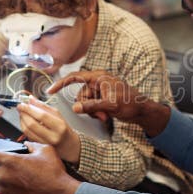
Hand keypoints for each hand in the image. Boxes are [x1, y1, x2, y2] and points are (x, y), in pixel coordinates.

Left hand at [0, 142, 79, 193]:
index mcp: (10, 162)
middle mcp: (4, 176)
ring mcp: (6, 190)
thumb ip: (32, 145)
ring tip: (12, 172)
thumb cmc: (53, 173)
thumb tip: (27, 145)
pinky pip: (3, 191)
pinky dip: (7, 186)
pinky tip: (19, 183)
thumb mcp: (45, 150)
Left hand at [17, 97, 80, 162]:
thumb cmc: (63, 128)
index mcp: (59, 126)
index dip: (29, 109)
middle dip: (23, 114)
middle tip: (20, 107)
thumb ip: (43, 106)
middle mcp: (52, 136)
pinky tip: (25, 121)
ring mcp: (45, 143)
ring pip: (27, 131)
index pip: (41, 116)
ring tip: (22, 113)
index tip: (22, 103)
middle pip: (32, 124)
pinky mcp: (39, 146)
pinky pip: (27, 135)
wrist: (68, 144)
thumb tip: (31, 99)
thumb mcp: (57, 115)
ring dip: (22, 120)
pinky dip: (24, 126)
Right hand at [47, 70, 170, 135]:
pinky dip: (96, 112)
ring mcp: (100, 91)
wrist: (142, 111)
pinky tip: (106, 117)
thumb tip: (75, 108)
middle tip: (100, 115)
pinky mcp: (102, 99)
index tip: (50, 91)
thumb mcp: (110, 105)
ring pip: (85, 102)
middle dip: (87, 107)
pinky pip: (92, 106)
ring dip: (93, 112)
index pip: (75, 77)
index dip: (61, 83)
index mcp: (99, 77)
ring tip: (105, 117)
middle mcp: (98, 82)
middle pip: (80, 94)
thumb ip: (91, 106)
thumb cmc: (130, 103)